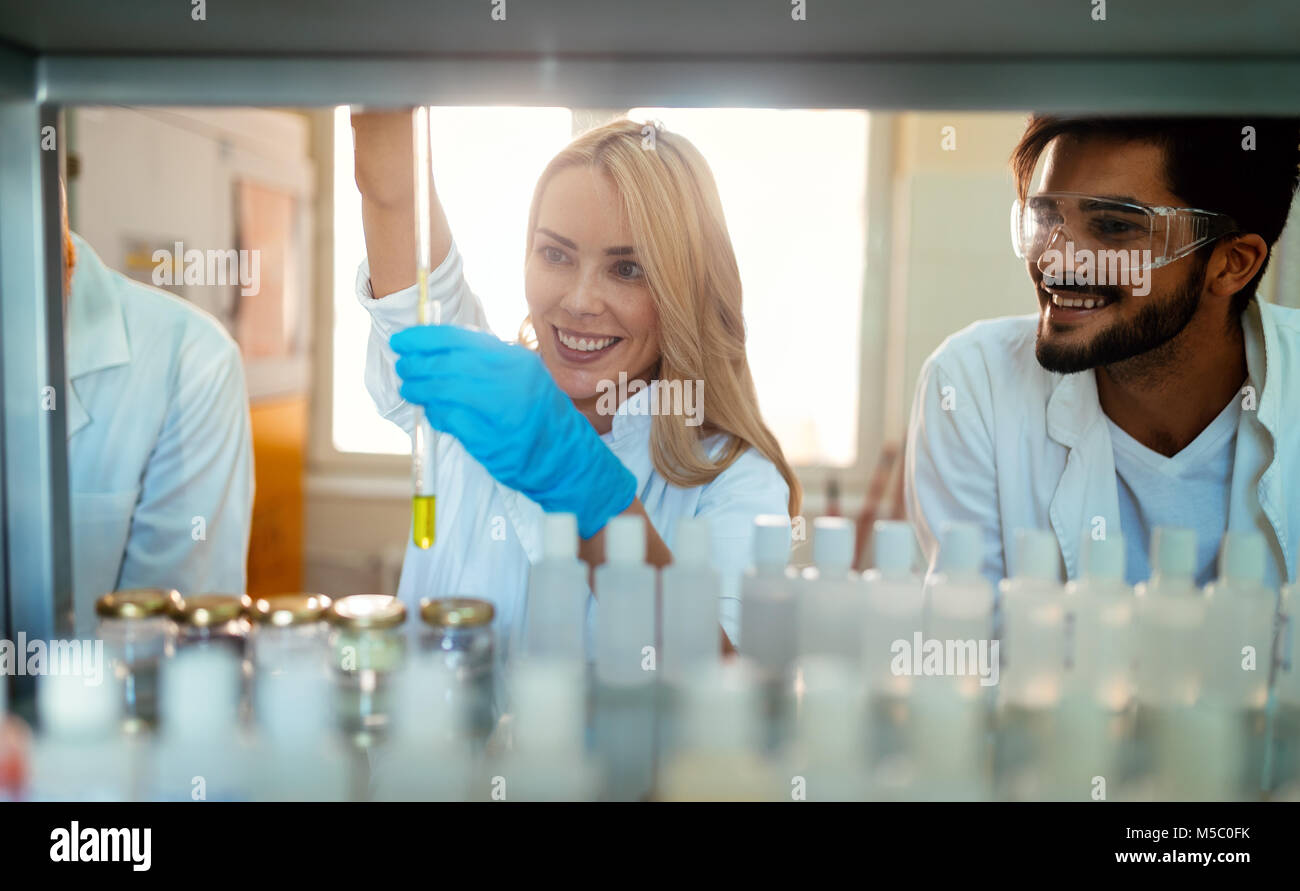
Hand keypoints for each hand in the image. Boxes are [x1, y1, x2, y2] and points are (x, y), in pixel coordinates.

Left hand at [391, 324, 636, 537]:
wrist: (566, 457)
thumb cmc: (539, 414)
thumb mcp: (521, 374)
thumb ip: (487, 360)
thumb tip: (440, 348)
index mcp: (515, 360)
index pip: (460, 339)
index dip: (425, 338)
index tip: (404, 340)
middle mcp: (509, 381)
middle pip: (448, 364)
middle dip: (417, 364)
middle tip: (403, 367)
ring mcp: (501, 411)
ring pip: (445, 391)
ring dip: (420, 389)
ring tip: (409, 389)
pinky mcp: (490, 440)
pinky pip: (451, 421)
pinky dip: (436, 414)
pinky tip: (433, 413)